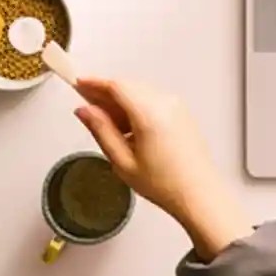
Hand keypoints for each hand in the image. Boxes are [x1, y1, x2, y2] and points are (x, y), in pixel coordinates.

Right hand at [74, 78, 251, 259]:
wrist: (198, 192)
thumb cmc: (165, 183)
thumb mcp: (122, 161)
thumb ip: (101, 130)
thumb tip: (84, 111)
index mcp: (150, 114)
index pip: (117, 86)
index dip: (94, 82)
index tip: (78, 83)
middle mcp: (166, 103)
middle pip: (128, 86)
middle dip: (105, 93)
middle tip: (86, 106)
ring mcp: (176, 106)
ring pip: (140, 92)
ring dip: (120, 101)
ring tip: (106, 124)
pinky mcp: (181, 112)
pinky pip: (152, 100)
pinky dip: (135, 106)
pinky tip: (126, 127)